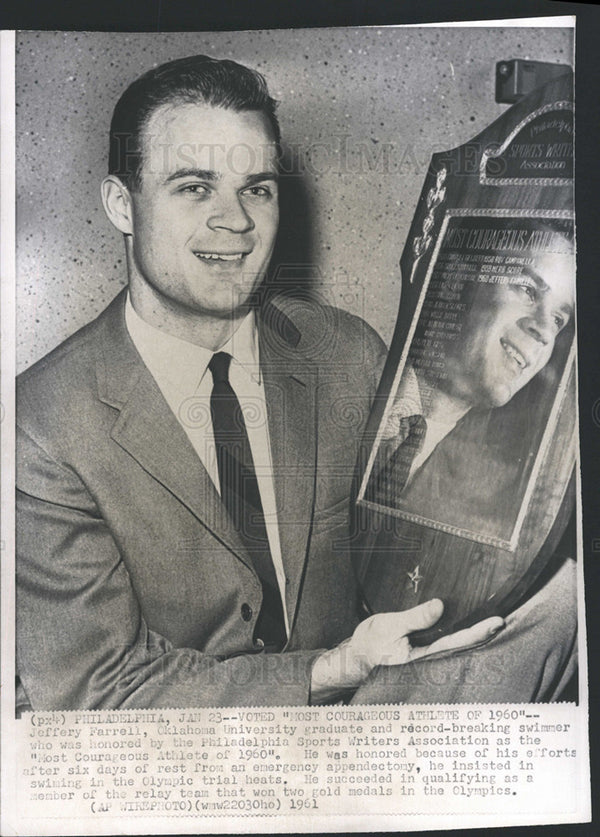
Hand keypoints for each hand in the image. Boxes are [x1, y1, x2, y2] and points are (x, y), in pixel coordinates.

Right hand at [310, 599, 503, 702]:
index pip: (459, 642)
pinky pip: (447, 641)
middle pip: (465, 645)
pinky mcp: (423, 650)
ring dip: (475, 634)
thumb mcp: (390, 628)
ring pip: (458, 644)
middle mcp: (432, 657)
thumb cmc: (371, 644)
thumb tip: (440, 606)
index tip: (498, 622)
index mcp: (426, 656)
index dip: (480, 632)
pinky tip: (469, 626)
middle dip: (485, 634)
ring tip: (494, 622)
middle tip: (505, 620)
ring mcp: (429, 654)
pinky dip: (461, 633)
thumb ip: (415, 619)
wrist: (356, 657)